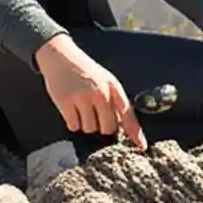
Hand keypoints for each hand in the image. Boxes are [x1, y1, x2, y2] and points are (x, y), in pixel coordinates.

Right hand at [34, 36, 146, 150]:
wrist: (61, 56)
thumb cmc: (85, 71)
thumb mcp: (105, 80)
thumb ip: (114, 100)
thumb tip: (122, 125)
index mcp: (113, 86)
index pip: (127, 113)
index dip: (135, 132)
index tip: (141, 146)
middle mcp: (100, 92)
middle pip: (108, 127)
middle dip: (102, 127)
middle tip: (95, 116)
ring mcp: (83, 97)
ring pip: (90, 128)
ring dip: (85, 124)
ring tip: (81, 108)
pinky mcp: (66, 102)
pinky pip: (74, 126)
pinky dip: (72, 123)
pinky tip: (71, 110)